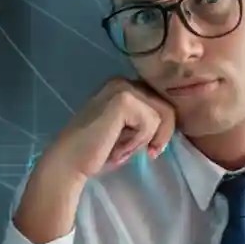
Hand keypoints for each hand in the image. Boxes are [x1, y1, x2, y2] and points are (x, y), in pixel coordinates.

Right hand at [41, 78, 176, 180]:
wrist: (69, 162)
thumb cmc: (98, 152)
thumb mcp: (130, 132)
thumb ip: (148, 122)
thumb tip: (175, 123)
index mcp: (125, 86)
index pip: (162, 104)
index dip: (162, 129)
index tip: (150, 150)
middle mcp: (124, 81)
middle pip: (167, 108)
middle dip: (158, 136)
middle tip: (138, 152)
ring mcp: (122, 87)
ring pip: (162, 115)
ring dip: (145, 139)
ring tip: (122, 148)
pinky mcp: (123, 99)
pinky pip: (151, 123)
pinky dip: (138, 141)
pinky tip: (117, 147)